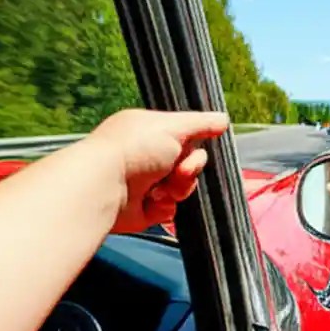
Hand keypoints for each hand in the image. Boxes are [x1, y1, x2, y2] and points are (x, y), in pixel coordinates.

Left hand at [89, 109, 230, 232]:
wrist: (106, 186)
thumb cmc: (135, 149)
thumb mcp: (173, 127)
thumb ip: (201, 124)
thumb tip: (223, 120)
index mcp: (148, 132)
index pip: (183, 138)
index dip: (194, 145)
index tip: (194, 145)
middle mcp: (145, 157)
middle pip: (188, 165)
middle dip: (189, 169)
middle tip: (178, 171)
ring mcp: (144, 184)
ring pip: (182, 189)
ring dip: (179, 190)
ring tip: (161, 190)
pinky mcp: (142, 210)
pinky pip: (169, 210)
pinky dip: (165, 207)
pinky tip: (152, 202)